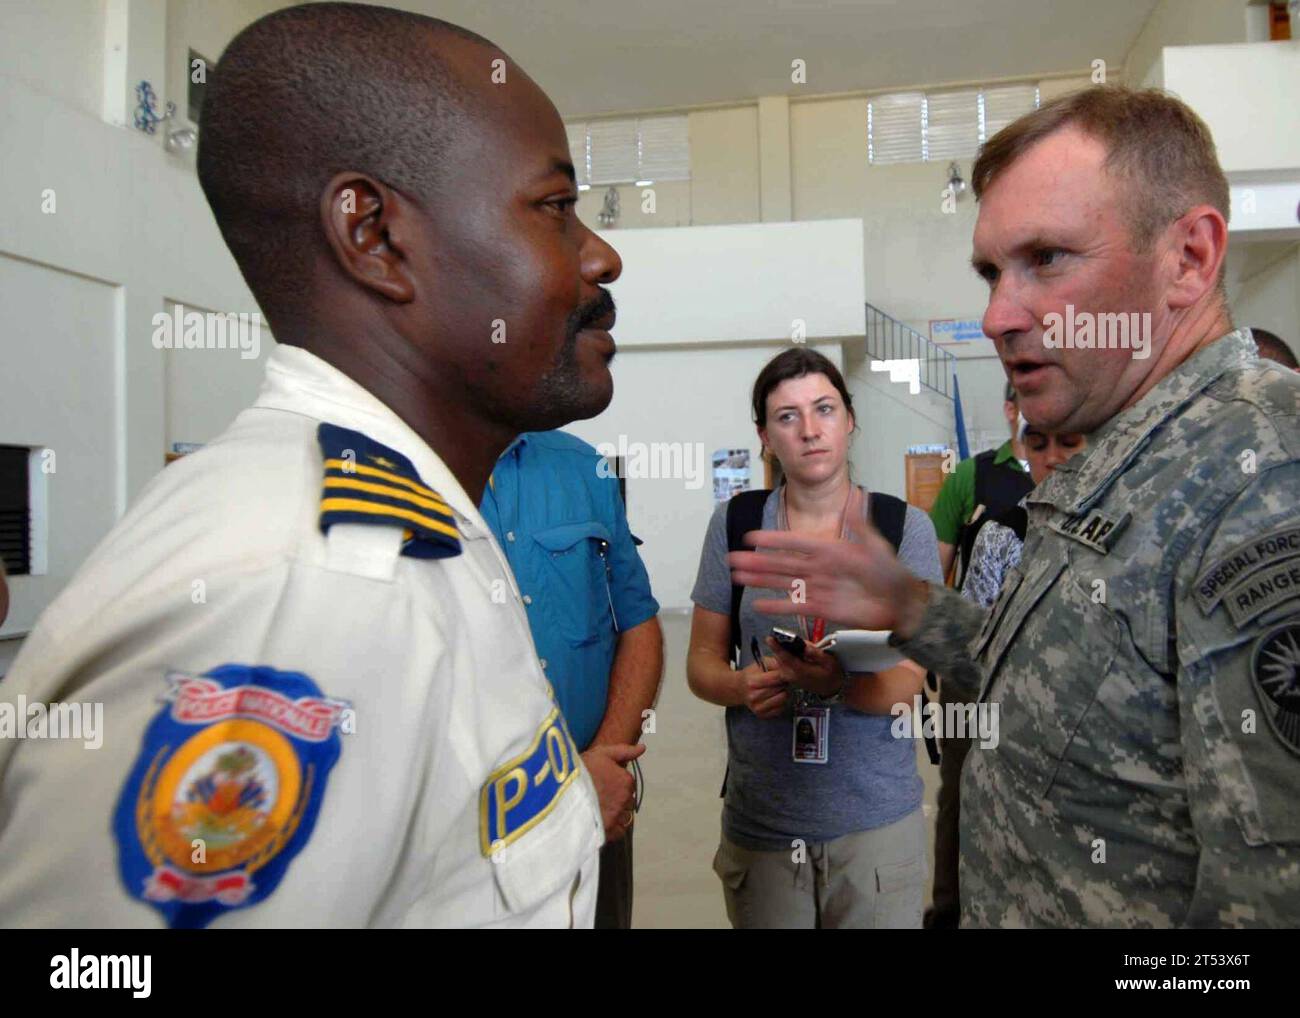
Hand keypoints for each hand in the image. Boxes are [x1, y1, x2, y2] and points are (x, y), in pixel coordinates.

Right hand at [582, 743, 645, 843]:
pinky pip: (618, 831)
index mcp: (626, 781)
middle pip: (627, 800)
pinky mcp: (608, 831)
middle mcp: (625, 799)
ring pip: (623, 816)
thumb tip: (643, 748)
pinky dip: (612, 827)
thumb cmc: (581, 769)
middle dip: (617, 799)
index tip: (602, 782)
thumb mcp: (602, 753)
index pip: (628, 784)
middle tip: (598, 795)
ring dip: (615, 813)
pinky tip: (599, 820)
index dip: (615, 783)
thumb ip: (625, 751)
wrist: (560, 790)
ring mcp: (617, 817)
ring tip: (598, 808)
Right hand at [728, 514, 930, 638]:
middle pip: (782, 563)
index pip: (795, 543)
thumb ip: (861, 526)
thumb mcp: (876, 545)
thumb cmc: (890, 572)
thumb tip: (856, 498)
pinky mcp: (822, 609)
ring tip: (738, 577)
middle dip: (757, 561)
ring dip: (760, 580)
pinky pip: (795, 606)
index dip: (773, 540)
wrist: (901, 603)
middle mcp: (819, 568)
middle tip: (732, 559)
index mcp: (829, 550)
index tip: (750, 537)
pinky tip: (759, 604)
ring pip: (783, 583)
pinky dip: (777, 606)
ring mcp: (819, 588)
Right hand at [736, 657, 788, 718]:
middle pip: (781, 688)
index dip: (783, 673)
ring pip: (783, 699)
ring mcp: (757, 707)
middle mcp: (753, 696)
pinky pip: (781, 708)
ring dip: (783, 692)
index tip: (783, 672)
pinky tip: (774, 696)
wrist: (739, 689)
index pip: (777, 677)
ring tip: (777, 688)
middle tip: (778, 680)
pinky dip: (781, 702)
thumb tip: (789, 667)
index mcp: (752, 682)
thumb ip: (775, 663)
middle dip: (783, 683)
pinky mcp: (761, 715)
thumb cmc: (751, 675)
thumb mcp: (761, 663)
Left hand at [766, 638, 844, 698]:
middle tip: (782, 636)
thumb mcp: (829, 662)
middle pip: (779, 657)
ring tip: (790, 644)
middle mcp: (791, 675)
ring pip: (778, 660)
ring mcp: (788, 676)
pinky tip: (792, 652)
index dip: (777, 647)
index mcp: (801, 671)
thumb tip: (805, 646)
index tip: (770, 638)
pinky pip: (781, 663)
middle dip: (779, 646)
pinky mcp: (787, 676)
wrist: (830, 688)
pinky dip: (783, 656)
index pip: (786, 657)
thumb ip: (816, 654)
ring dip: (781, 651)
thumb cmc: (830, 673)